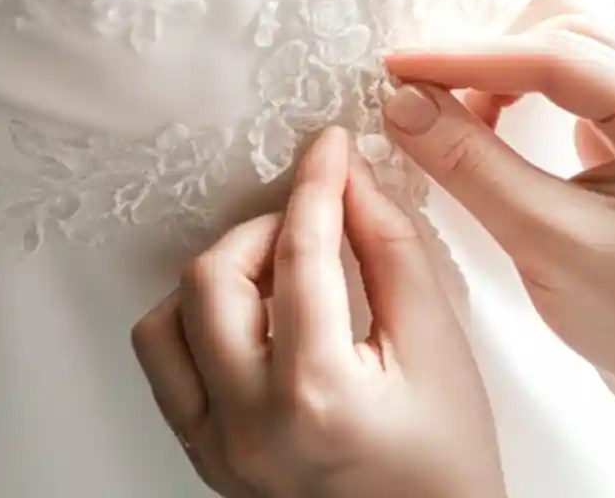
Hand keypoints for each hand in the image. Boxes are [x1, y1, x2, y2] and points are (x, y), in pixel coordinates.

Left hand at [131, 128, 506, 497]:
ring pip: (166, 323)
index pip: (300, 254)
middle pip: (211, 279)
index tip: (328, 147)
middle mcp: (248, 424)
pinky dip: (196, 328)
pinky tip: (248, 323)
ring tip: (275, 281)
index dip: (316, 184)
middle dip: (261, 231)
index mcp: (316, 393)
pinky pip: (167, 370)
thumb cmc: (448, 466)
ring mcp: (216, 447)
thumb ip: (392, 251)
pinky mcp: (204, 457)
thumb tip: (352, 181)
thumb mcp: (439, 346)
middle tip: (311, 226)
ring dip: (217, 281)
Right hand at [382, 16, 614, 429]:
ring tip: (452, 117)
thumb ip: (473, 167)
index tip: (396, 66)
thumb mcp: (547, 243)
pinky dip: (520, 94)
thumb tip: (403, 104)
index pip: (555, 57)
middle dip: (486, 57)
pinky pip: (571, 87)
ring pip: (567, 53)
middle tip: (418, 96)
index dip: (466, 57)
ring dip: (502, 72)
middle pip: (564, 34)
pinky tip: (489, 127)